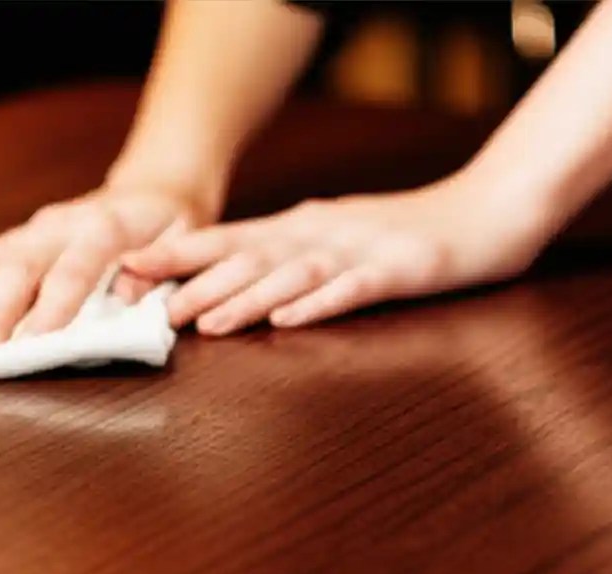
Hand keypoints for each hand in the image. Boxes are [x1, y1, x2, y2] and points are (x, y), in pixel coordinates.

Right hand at [0, 183, 214, 346]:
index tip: (36, 340)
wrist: (154, 188)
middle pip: (20, 264)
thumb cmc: (172, 225)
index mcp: (105, 225)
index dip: (56, 303)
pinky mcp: (13, 240)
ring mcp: (30, 231)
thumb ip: (162, 268)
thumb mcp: (188, 240)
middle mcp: (58, 225)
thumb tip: (129, 298)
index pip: (77, 265)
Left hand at [120, 176, 548, 334]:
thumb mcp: (329, 238)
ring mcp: (357, 252)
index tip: (127, 269)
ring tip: (202, 323)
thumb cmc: (402, 232)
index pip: (226, 240)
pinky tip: (289, 319)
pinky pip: (352, 290)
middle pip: (247, 257)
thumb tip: (221, 278)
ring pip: (290, 274)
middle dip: (193, 281)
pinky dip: (318, 303)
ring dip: (243, 298)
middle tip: (144, 304)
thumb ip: (281, 256)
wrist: (485, 212)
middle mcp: (317, 235)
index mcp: (298, 229)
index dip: (176, 255)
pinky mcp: (397, 271)